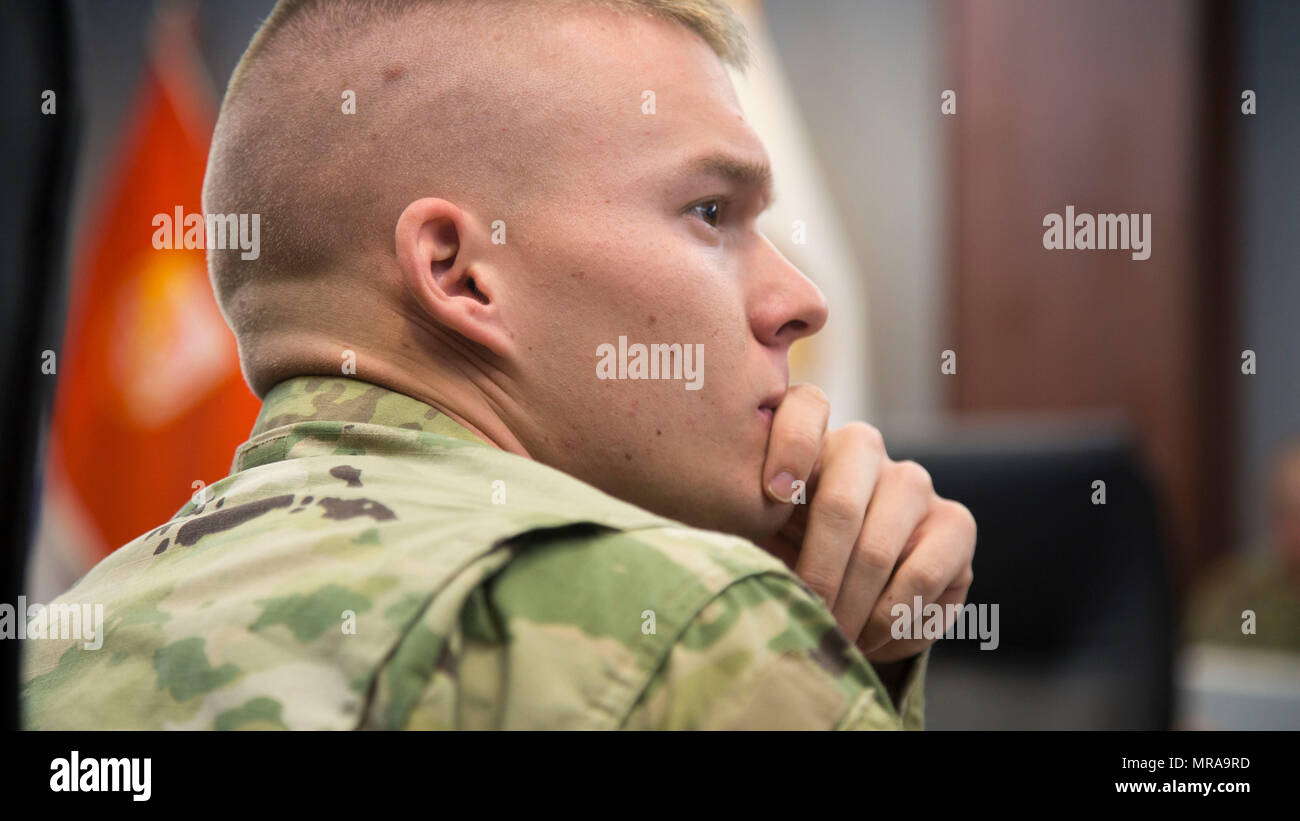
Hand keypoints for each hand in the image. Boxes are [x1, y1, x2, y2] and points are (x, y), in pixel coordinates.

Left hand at [756, 384, 975, 662]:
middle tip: (801, 620)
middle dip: (815, 577)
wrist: (851, 593)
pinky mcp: (956, 523)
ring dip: (850, 609)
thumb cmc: (787, 553)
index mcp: (808, 434)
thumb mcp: (758, 532)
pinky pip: (922, 576)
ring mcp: (914, 481)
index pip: (805, 408)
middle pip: (839, 505)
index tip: (773, 496)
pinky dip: (890, 619)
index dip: (790, 447)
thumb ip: (748, 519)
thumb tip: (732, 533)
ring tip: (833, 639)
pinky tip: (870, 636)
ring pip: (877, 550)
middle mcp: (865, 447)